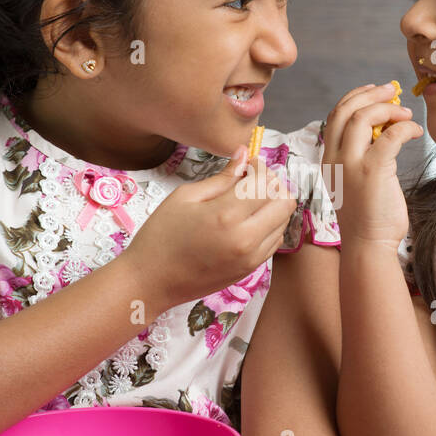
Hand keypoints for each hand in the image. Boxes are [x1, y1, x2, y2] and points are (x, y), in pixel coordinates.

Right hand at [125, 146, 297, 306]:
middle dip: (272, 185)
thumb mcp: (185, 197)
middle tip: (251, 181)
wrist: (151, 281)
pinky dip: (268, 226)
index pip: (264, 182)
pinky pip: (274, 241)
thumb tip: (243, 154)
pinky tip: (247, 221)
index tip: (248, 164)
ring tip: (247, 201)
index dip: (259, 167)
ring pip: (284, 222)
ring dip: (272, 206)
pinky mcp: (250, 270)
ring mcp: (251, 258)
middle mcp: (246, 239)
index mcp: (226, 216)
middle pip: (284, 202)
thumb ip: (221, 177)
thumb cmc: (160, 237)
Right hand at [321, 82, 422, 249]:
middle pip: (345, 110)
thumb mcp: (355, 181)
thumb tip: (383, 131)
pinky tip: (416, 132)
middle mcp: (334, 159)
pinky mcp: (372, 172)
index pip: (334, 116)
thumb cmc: (369, 216)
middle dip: (369, 95)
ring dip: (387, 108)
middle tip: (390, 89)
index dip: (354, 98)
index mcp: (328, 160)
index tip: (373, 92)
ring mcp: (351, 165)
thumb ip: (361, 156)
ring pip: (362, 117)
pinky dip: (405, 127)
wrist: (368, 245)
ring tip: (405, 112)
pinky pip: (390, 136)